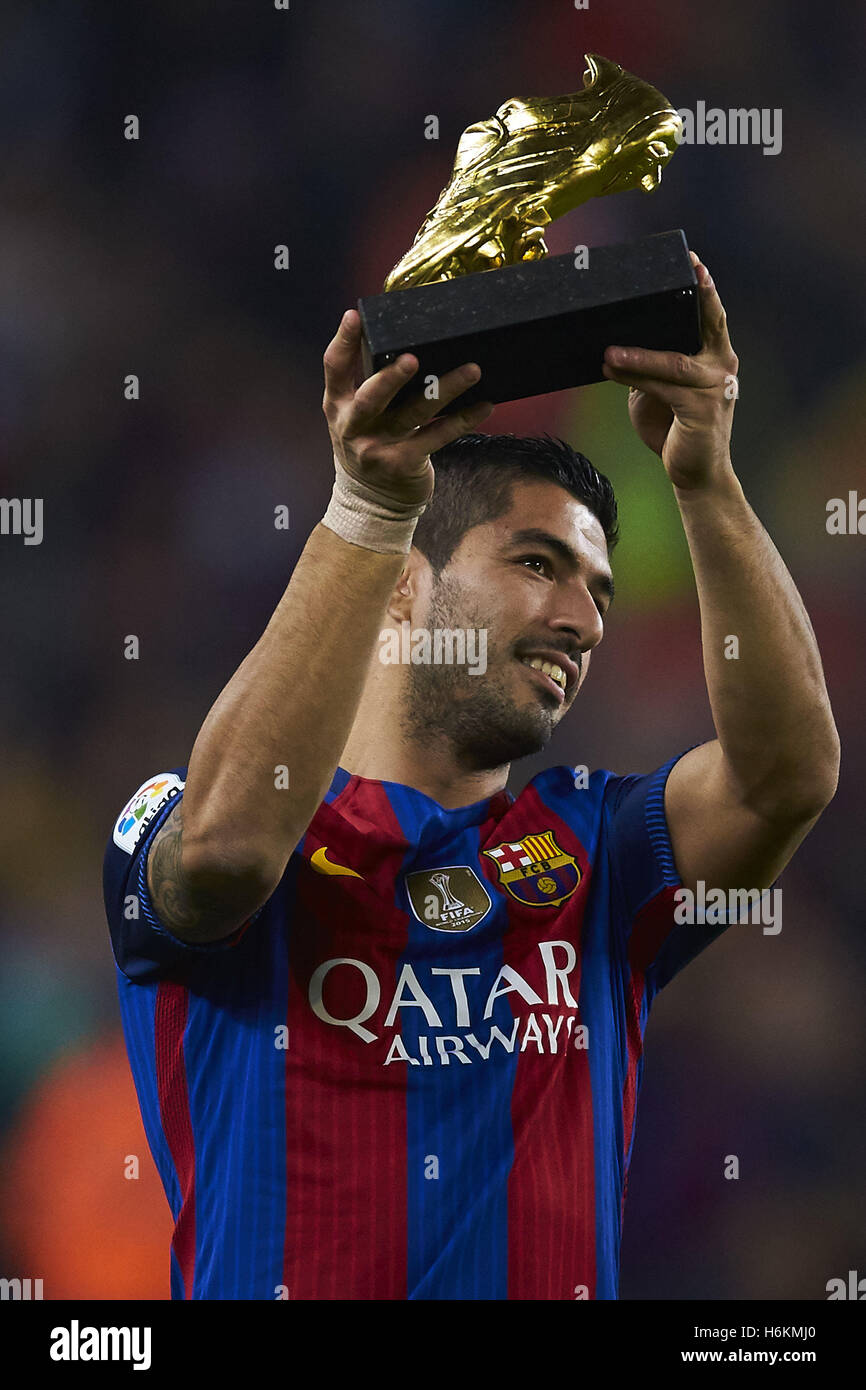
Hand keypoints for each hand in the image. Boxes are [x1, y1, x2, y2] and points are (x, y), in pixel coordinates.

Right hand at [322, 309, 493, 506]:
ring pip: (415, 413)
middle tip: (413, 359)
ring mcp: (378, 448)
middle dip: (392, 378)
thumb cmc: (368, 444)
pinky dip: (463, 419)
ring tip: (472, 370)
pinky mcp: (404, 463)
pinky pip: (438, 437)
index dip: (344, 341)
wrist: (371, 502)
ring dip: (446, 389)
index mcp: (337, 405)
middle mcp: (354, 426)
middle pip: (371, 397)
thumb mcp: (354, 416)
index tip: (354, 316)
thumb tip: (404, 342)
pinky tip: (484, 405)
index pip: (334, 368)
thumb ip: (366, 384)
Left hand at [601, 252, 738, 490]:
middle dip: (699, 294)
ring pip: (673, 362)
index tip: (692, 260)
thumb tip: (612, 343)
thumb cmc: (675, 428)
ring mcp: (715, 387)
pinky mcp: (702, 410)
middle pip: (709, 322)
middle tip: (687, 268)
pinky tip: (611, 369)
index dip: (704, 287)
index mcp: (715, 355)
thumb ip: (647, 366)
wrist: (695, 474)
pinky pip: (663, 387)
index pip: (711, 315)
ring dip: (637, 355)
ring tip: (607, 351)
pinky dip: (635, 378)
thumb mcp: (658, 390)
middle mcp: (722, 366)